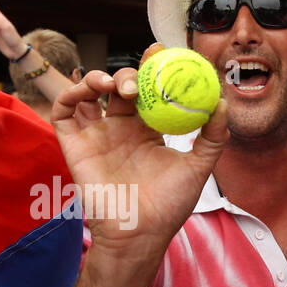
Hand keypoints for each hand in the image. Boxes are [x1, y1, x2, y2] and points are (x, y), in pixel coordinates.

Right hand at [50, 50, 227, 258]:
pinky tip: (88, 90)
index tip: (162, 52)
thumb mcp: (199, 167)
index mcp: (147, 131)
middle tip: (144, 73)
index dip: (152, 68)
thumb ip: (213, 136)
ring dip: (99, 77)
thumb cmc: (168, 206)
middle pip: (120, 87)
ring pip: (90, 93)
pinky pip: (64, 112)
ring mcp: (96, 136)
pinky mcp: (74, 145)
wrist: (139, 233)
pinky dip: (70, 93)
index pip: (149, 91)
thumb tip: (222, 102)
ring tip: (117, 85)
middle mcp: (120, 129)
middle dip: (130, 72)